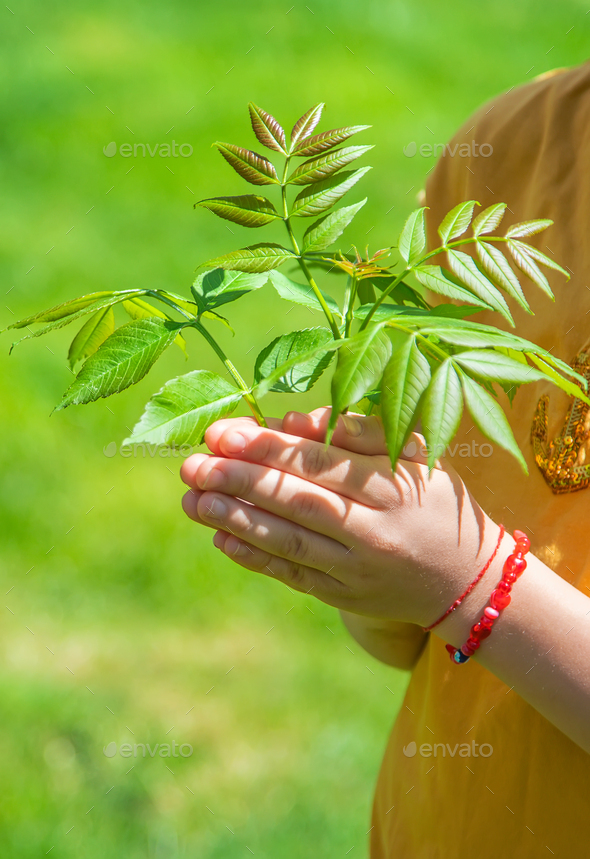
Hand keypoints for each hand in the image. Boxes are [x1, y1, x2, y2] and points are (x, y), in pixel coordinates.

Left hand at [180, 408, 501, 627]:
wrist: (468, 580)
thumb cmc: (435, 503)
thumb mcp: (414, 456)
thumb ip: (358, 432)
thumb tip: (293, 421)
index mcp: (391, 486)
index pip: (318, 462)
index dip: (266, 447)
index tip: (221, 432)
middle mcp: (372, 529)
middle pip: (296, 501)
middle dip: (238, 481)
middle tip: (192, 464)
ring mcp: (356, 569)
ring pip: (287, 540)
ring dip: (234, 519)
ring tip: (193, 499)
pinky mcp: (344, 597)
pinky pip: (292, 574)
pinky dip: (254, 556)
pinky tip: (221, 537)